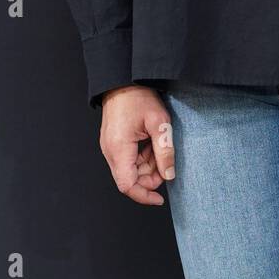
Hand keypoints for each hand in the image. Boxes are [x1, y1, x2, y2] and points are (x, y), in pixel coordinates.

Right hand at [99, 85, 175, 205]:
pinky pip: (127, 159)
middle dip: (150, 177)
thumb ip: (164, 151)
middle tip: (165, 162)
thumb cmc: (138, 97)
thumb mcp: (159, 123)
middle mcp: (110, 151)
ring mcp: (109, 147)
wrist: (123, 80)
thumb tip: (169, 175)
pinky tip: (150, 143)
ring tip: (158, 146)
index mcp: (119, 148)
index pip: (127, 185)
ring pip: (129, 170)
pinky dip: (141, 157)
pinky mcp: (112, 142)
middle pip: (129, 179)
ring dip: (147, 166)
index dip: (144, 195)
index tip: (159, 199)